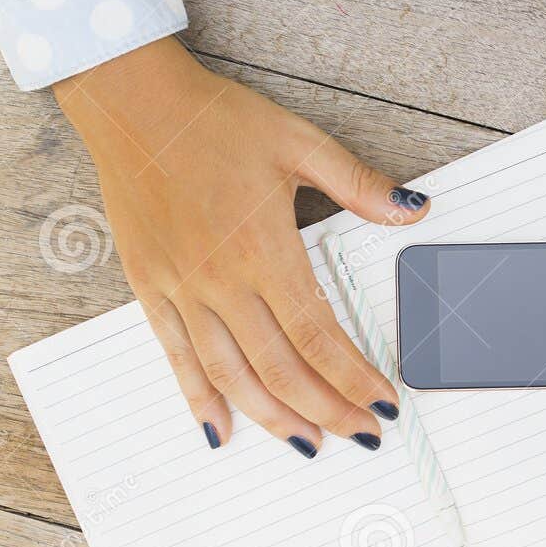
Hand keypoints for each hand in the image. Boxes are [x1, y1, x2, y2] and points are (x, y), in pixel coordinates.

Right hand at [54, 38, 428, 456]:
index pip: (319, 335)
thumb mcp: (299, 141)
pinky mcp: (149, 288)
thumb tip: (412, 211)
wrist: (133, 102)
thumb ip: (358, 184)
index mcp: (264, 248)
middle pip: (282, 368)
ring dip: (273, 417)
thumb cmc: (213, 120)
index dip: (354, 378)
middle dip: (327, 410)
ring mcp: (182, 289)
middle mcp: (221, 279)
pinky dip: (197, 399)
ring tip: (308, 444)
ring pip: (231, 375)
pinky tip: (219, 429)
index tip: (383, 403)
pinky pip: (175, 357)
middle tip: (360, 435)